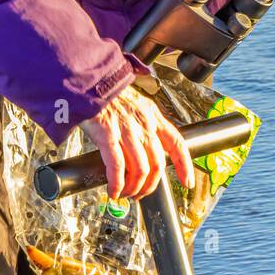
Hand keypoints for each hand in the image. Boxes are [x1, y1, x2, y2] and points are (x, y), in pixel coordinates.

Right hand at [86, 85, 193, 200]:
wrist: (87, 80)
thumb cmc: (107, 97)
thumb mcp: (135, 106)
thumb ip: (144, 125)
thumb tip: (146, 151)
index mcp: (153, 116)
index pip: (177, 143)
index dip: (185, 165)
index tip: (187, 182)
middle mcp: (144, 124)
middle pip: (157, 165)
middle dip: (150, 186)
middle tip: (140, 194)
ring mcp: (127, 130)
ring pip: (140, 170)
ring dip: (133, 189)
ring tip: (125, 194)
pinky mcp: (108, 135)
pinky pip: (117, 168)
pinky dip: (117, 184)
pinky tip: (113, 190)